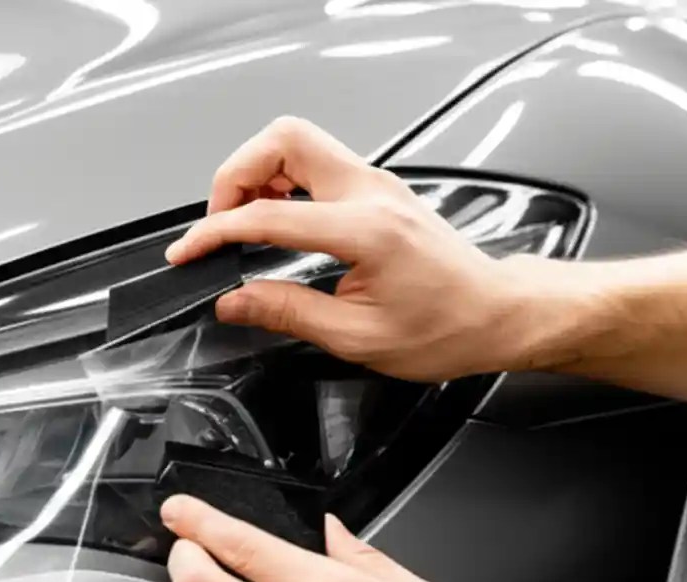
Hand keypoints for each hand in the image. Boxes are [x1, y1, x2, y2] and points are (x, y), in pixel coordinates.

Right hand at [163, 116, 548, 381]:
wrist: (497, 314)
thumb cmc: (447, 328)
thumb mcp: (357, 338)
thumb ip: (287, 313)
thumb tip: (234, 302)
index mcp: (366, 230)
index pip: (269, 214)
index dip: (217, 231)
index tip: (189, 251)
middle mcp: (371, 192)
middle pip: (284, 138)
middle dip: (236, 174)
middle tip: (220, 221)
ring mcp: (375, 183)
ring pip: (297, 140)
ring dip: (256, 172)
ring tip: (242, 220)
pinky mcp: (374, 188)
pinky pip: (314, 161)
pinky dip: (279, 179)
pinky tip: (273, 216)